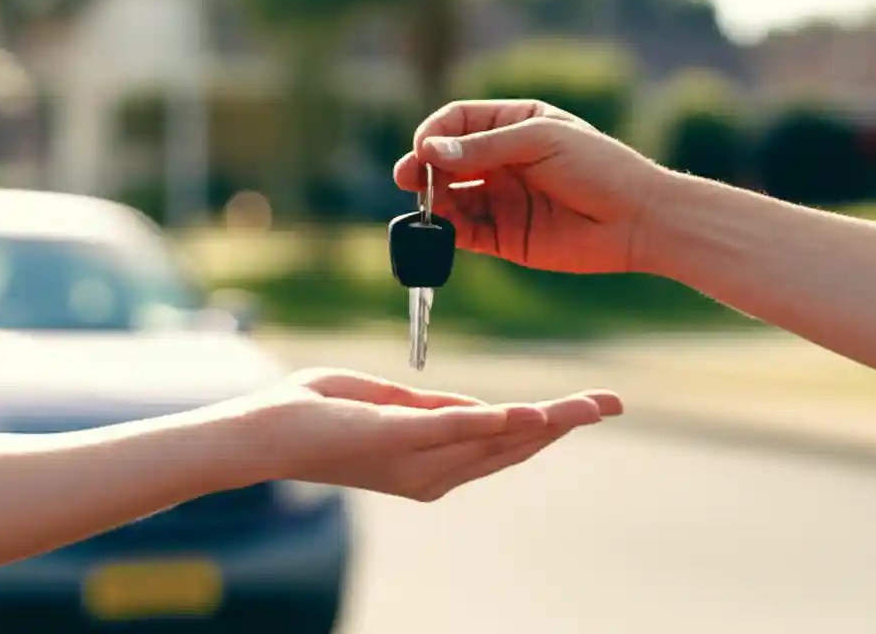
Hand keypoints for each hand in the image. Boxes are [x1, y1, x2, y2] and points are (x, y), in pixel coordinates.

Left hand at [242, 368, 620, 501]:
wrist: (263, 429)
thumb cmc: (317, 411)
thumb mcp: (388, 402)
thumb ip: (433, 407)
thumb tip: (478, 406)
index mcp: (432, 462)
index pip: (503, 444)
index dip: (549, 426)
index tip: (592, 407)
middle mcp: (431, 472)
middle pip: (513, 447)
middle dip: (564, 426)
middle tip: (611, 403)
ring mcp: (415, 458)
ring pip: (495, 440)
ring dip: (546, 423)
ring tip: (589, 407)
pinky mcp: (396, 436)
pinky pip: (455, 430)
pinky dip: (496, 422)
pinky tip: (532, 414)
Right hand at [393, 99, 668, 273]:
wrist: (637, 219)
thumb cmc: (599, 167)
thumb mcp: (540, 141)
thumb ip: (484, 147)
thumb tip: (430, 149)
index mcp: (513, 125)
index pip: (457, 122)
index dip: (435, 132)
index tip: (425, 148)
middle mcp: (501, 161)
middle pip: (445, 161)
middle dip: (423, 168)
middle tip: (408, 179)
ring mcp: (501, 199)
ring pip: (450, 198)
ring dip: (432, 201)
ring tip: (429, 206)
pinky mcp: (504, 236)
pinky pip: (464, 233)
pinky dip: (447, 232)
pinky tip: (441, 229)